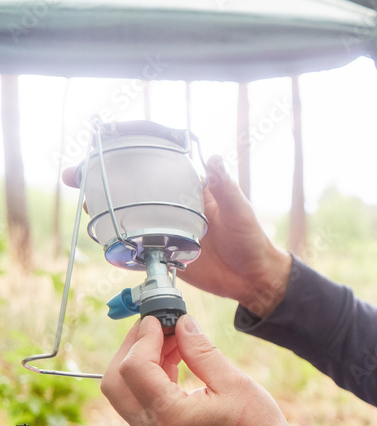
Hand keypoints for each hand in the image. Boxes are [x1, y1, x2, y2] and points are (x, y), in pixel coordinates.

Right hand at [62, 155, 291, 317]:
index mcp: (189, 188)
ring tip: (86, 205)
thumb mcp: (239, 211)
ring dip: (104, 209)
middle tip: (75, 176)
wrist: (253, 278)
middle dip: (101, 179)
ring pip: (127, 215)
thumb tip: (213, 158)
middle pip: (130, 187)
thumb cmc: (252, 239)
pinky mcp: (163, 254)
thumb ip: (226, 188)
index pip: (153, 163)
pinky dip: (117, 243)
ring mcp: (165, 229)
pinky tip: (102, 238)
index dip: (126, 153)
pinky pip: (134, 247)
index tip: (102, 148)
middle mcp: (173, 206)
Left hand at [101, 314, 296, 425]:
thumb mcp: (234, 383)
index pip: (135, 368)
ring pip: (122, 392)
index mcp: (170, 417)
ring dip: (139, 360)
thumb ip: (201, 351)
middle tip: (155, 325)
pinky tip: (172, 358)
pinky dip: (148, 376)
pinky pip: (138, 401)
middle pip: (114, 382)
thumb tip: (182, 324)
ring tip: (170, 339)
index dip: (144, 338)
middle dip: (130, 348)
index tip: (161, 319)